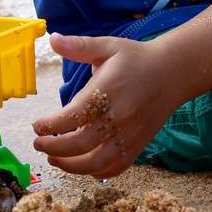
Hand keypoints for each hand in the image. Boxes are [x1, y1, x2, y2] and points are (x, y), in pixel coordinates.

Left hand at [31, 34, 178, 178]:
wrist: (174, 71)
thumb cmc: (136, 58)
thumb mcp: (108, 46)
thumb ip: (79, 46)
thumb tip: (53, 38)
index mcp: (106, 92)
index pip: (70, 117)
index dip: (48, 125)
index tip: (37, 124)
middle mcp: (118, 116)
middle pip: (78, 144)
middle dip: (52, 148)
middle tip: (39, 143)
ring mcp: (130, 134)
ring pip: (95, 162)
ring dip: (69, 165)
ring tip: (54, 158)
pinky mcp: (139, 144)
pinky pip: (116, 167)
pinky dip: (97, 172)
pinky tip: (83, 165)